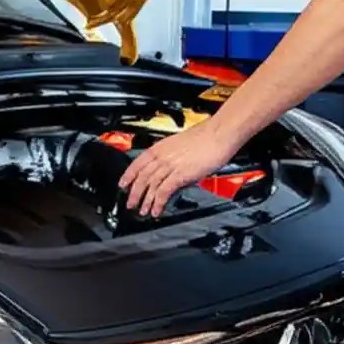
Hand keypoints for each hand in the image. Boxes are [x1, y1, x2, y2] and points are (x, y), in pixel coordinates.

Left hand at [118, 120, 244, 216]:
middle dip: (134, 192)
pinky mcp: (180, 174)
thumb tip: (171, 167)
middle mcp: (162, 156)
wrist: (220, 133)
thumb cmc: (206, 136)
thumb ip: (173, 156)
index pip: (138, 162)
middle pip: (142, 177)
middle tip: (130, 204)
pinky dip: (158, 202)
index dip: (128, 175)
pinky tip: (156, 209)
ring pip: (150, 185)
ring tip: (142, 211)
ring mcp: (170, 165)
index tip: (123, 184)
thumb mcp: (182, 144)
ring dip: (145, 200)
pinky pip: (164, 191)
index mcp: (161, 147)